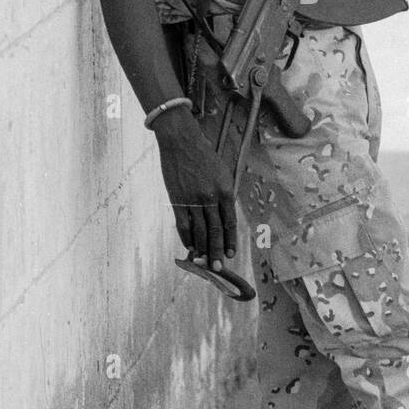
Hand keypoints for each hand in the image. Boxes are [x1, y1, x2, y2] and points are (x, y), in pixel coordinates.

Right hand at [153, 109, 237, 271]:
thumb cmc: (203, 155)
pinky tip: (190, 246)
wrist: (181, 141)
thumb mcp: (221, 172)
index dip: (230, 240)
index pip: (230, 222)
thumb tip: (223, 216)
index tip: (231, 253)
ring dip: (202, 249)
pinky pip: (183, 225)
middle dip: (217, 251)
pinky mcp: (177, 200)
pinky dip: (187, 238)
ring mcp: (193, 200)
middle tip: (219, 267)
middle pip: (215, 231)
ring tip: (204, 261)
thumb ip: (223, 194)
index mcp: (225, 190)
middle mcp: (211, 197)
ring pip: (199, 231)